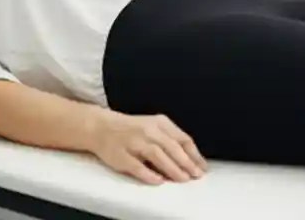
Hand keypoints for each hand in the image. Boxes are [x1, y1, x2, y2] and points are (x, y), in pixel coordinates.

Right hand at [87, 110, 208, 184]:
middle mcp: (148, 131)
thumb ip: (171, 139)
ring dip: (172, 168)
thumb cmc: (132, 129)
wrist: (101, 127)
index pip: (183, 139)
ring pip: (157, 155)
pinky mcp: (121, 155)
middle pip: (172, 147)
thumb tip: (190, 159)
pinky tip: (159, 181)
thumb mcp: (154, 126)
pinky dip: (149, 174)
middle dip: (187, 163)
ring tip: (183, 179)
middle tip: (196, 175)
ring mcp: (134, 142)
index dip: (194, 154)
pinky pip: (137, 166)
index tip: (202, 167)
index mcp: (160, 123)